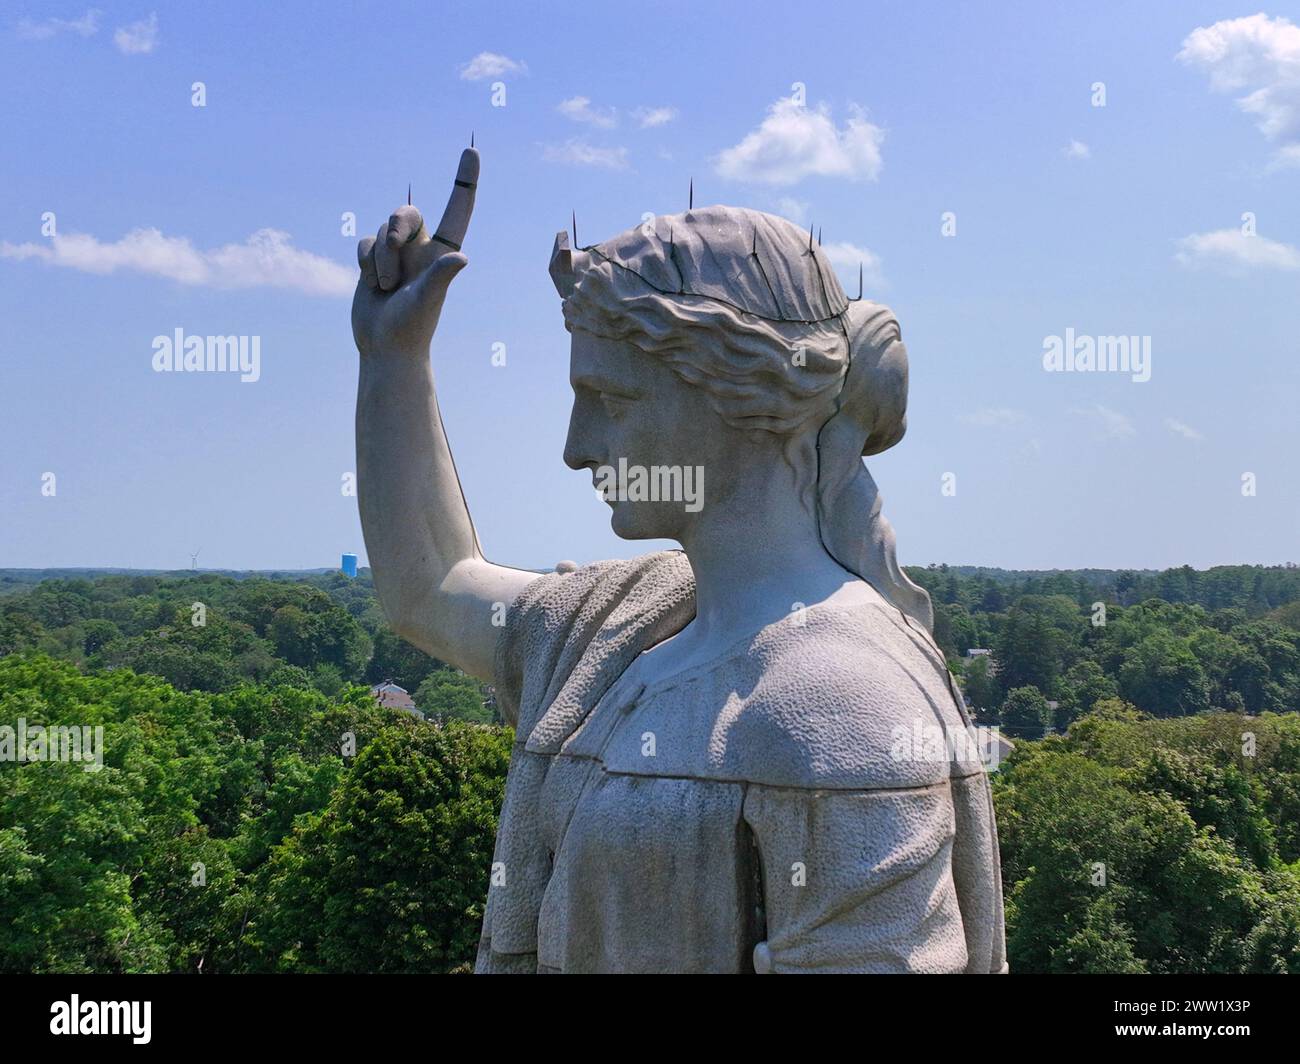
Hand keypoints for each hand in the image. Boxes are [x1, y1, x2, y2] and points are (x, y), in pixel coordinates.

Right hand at [352, 147, 477, 357]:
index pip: (457, 210)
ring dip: (381, 260)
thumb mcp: (426, 301)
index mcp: (443, 253)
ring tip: (387, 289)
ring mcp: (398, 254)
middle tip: (395, 258)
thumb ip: (440, 277)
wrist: (384, 346)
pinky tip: (372, 285)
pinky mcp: (374, 261)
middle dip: (396, 228)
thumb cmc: (411, 327)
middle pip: (407, 213)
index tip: (472, 150)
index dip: (465, 180)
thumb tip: (460, 259)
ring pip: (381, 231)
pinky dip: (366, 262)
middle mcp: (423, 249)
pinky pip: (364, 242)